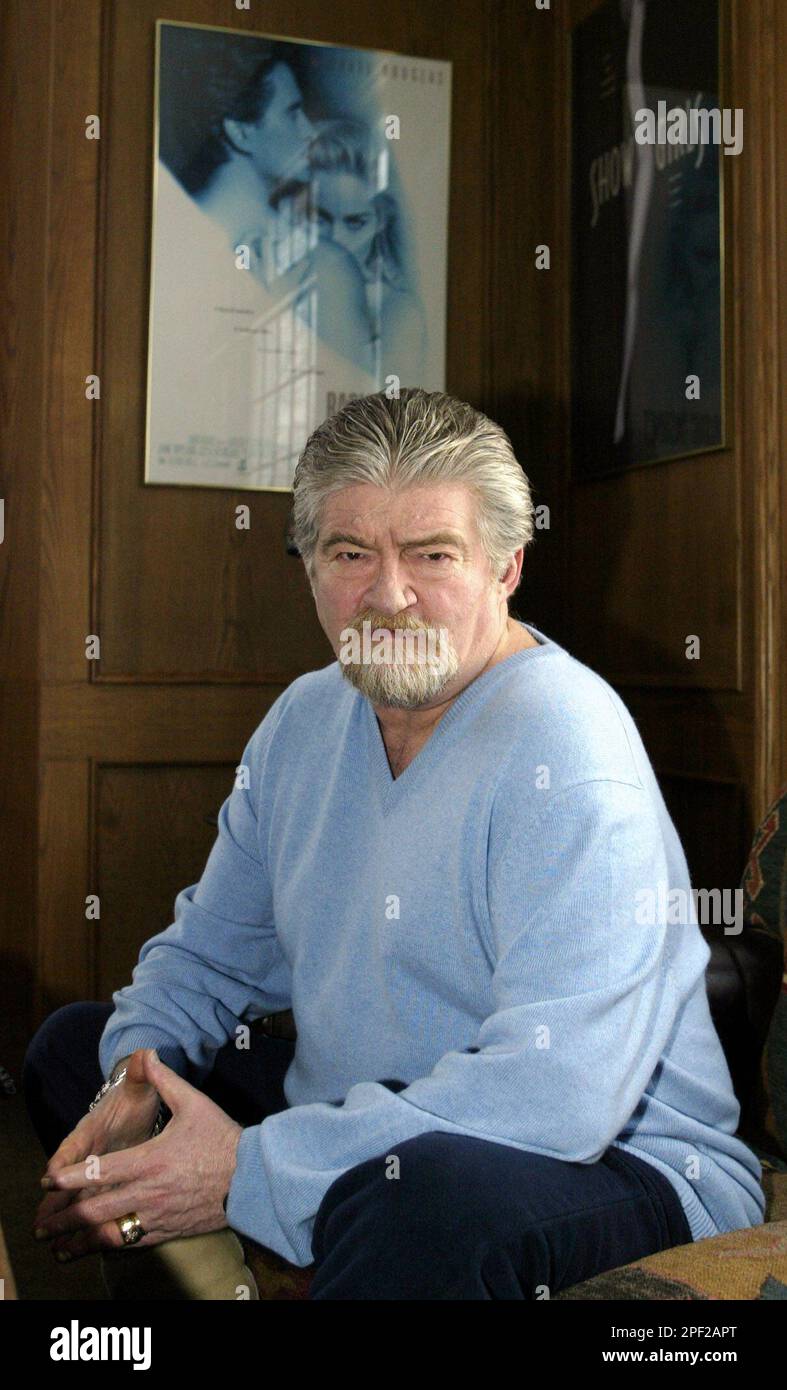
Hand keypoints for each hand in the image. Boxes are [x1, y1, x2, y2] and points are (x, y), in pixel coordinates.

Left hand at [33, 1051, 242, 1260]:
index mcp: (149, 1160)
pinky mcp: (167, 1231)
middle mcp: (148, 1192)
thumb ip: (166, 1080)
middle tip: (42, 1224)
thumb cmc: (222, 1138)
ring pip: (109, 1234)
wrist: (252, 1178)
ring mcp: (157, 1216)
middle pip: (96, 1210)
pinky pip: (131, 1243)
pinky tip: (96, 1248)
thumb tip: (148, 1055)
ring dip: (80, 1241)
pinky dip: (108, 1246)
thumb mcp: (194, 1103)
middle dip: (64, 1217)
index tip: (49, 1181)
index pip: (99, 1172)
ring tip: (58, 1245)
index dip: (70, 1178)